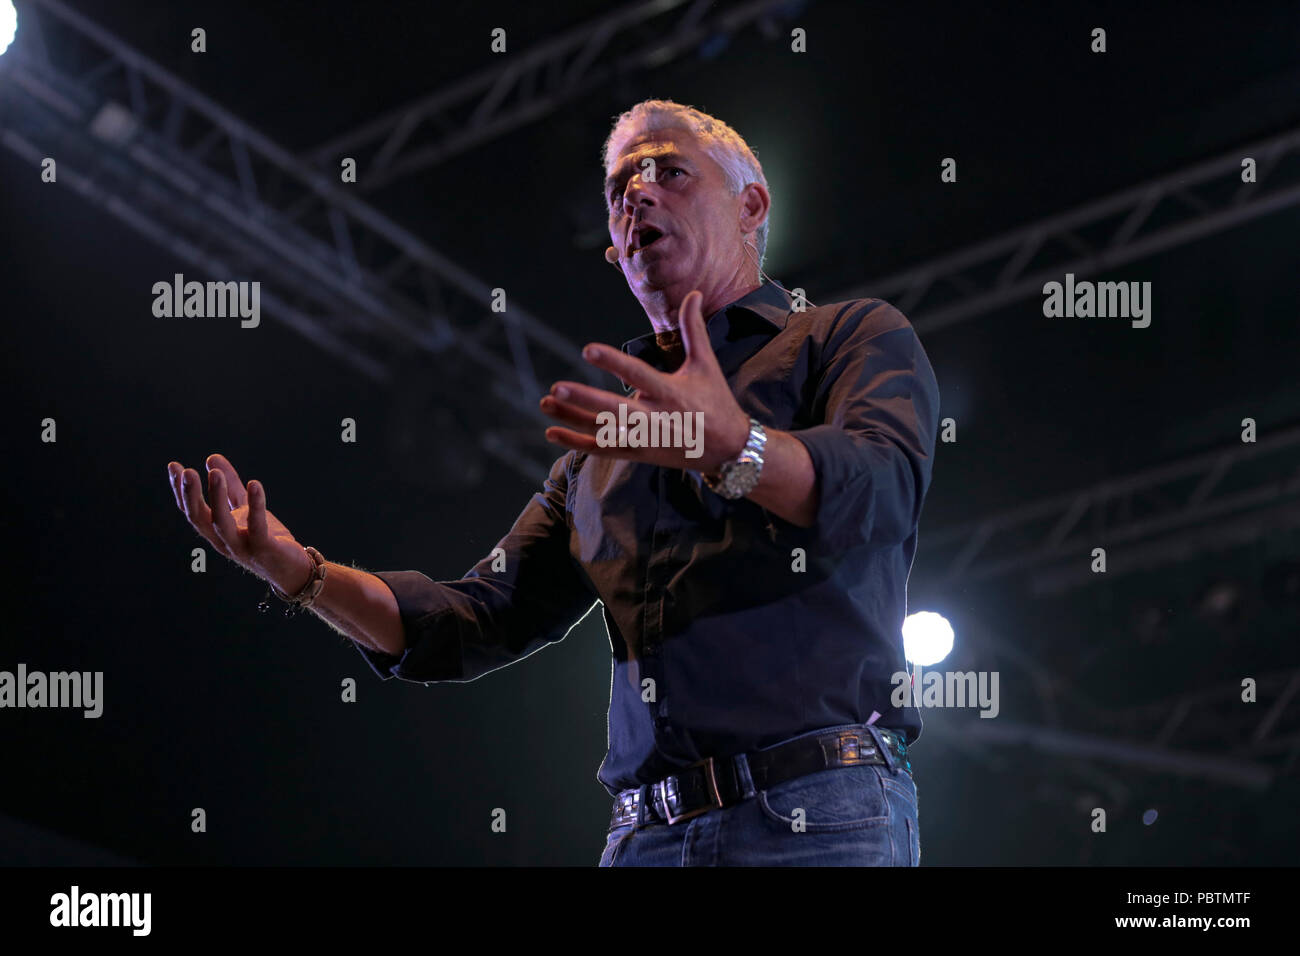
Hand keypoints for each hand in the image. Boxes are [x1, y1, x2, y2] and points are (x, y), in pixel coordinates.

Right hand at [167, 453, 312, 594]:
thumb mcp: (244, 508)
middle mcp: (223, 541)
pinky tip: (254, 484)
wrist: (291, 570)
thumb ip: (229, 486)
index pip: (191, 511)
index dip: (180, 490)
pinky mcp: (264, 549)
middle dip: (190, 495)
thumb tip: (211, 458)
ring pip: (221, 523)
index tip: (174, 466)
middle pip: (199, 518)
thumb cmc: (264, 538)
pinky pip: (257, 527)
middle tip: (187, 471)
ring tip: (214, 473)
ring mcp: (242, 547)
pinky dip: (255, 506)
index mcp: (215, 531)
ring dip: (216, 497)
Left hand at [540, 290, 749, 472]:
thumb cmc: (716, 401)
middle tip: (557, 388)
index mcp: (671, 392)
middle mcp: (656, 418)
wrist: (730, 449)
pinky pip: (604, 449)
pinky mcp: (639, 454)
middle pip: (614, 410)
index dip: (613, 362)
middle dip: (585, 401)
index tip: (587, 349)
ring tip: (545, 403)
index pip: (637, 374)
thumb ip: (694, 329)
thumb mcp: (706, 364)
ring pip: (603, 431)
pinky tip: (552, 432)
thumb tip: (694, 293)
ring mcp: (645, 439)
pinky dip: (577, 443)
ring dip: (572, 420)